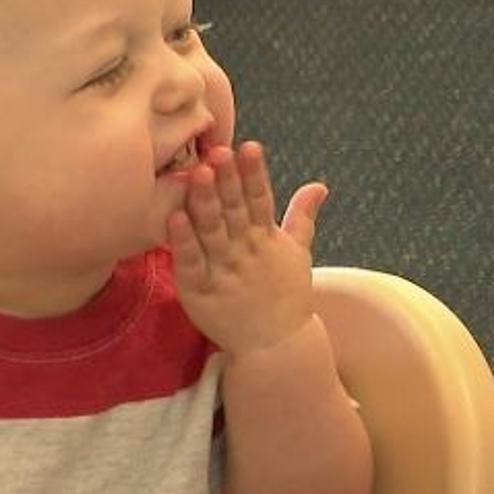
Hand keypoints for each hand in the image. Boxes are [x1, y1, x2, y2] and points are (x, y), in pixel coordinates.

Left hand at [168, 142, 326, 354]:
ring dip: (204, 202)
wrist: (275, 347)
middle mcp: (245, 252)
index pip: (261, 200)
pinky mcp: (199, 291)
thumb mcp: (298, 254)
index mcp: (266, 239)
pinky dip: (182, 242)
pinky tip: (174, 217)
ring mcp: (222, 271)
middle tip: (217, 152)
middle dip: (227, 181)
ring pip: (211, 231)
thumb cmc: (285, 296)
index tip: (249, 146)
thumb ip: (303, 216)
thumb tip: (319, 185)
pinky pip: (190, 263)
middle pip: (235, 211)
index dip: (255, 174)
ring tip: (196, 173)